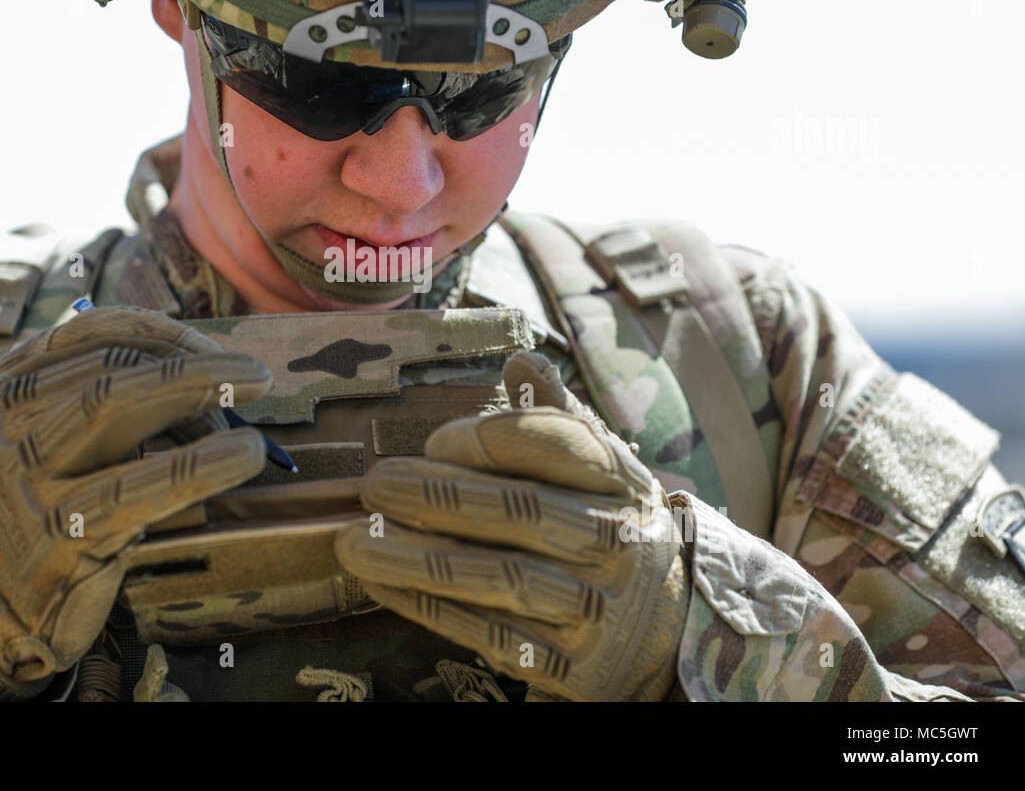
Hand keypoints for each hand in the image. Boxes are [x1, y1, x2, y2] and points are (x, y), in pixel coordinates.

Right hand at [0, 306, 270, 699]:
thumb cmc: (48, 507)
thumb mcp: (50, 439)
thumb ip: (102, 395)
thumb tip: (206, 365)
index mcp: (7, 389)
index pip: (89, 332)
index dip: (162, 333)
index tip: (215, 348)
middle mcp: (4, 424)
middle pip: (109, 367)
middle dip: (191, 363)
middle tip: (255, 374)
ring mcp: (25, 478)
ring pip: (114, 407)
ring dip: (197, 390)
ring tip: (257, 394)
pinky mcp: (54, 533)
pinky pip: (135, 487)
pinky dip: (198, 463)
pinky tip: (242, 454)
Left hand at [335, 351, 689, 700]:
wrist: (669, 625)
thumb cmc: (610, 526)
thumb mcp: (602, 470)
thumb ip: (557, 416)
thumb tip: (518, 360)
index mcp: (622, 482)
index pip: (557, 446)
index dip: (488, 439)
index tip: (434, 440)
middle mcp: (618, 542)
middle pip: (521, 511)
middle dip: (437, 495)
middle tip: (374, 485)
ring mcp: (599, 608)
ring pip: (499, 578)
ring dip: (416, 558)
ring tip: (354, 541)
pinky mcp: (573, 664)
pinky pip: (491, 635)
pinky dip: (431, 608)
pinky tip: (383, 585)